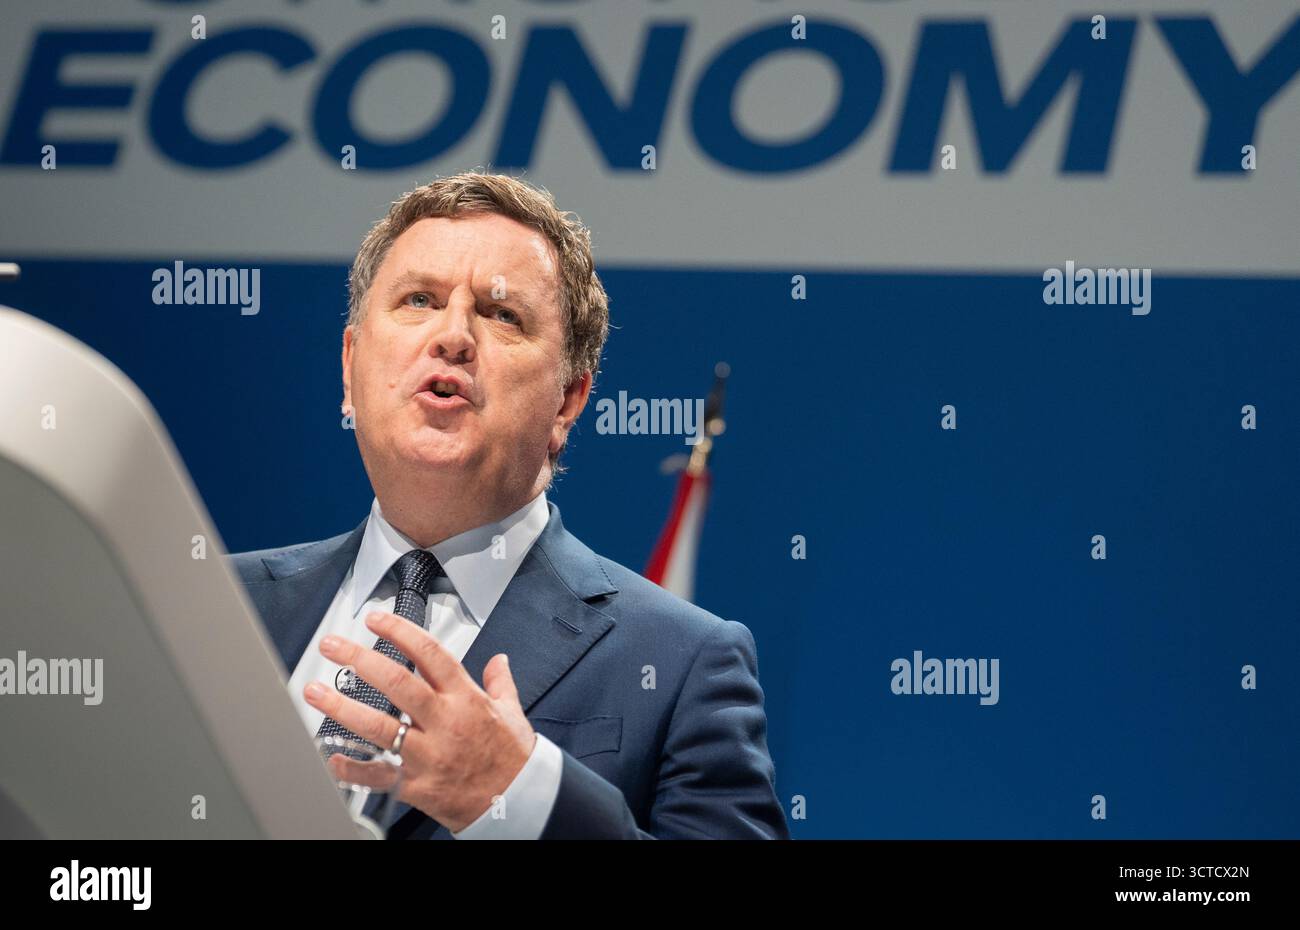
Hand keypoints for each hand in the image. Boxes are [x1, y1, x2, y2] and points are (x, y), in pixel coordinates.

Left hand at [304, 611, 535, 832]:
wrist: (519, 802)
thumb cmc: (513, 759)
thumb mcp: (512, 713)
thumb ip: (501, 683)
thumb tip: (498, 661)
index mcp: (466, 699)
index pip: (430, 654)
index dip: (400, 632)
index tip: (375, 621)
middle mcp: (445, 723)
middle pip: (397, 683)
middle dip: (359, 659)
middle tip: (333, 646)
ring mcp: (429, 755)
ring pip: (380, 726)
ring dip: (343, 707)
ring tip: (316, 692)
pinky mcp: (418, 786)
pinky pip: (380, 776)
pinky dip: (353, 768)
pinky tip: (332, 756)